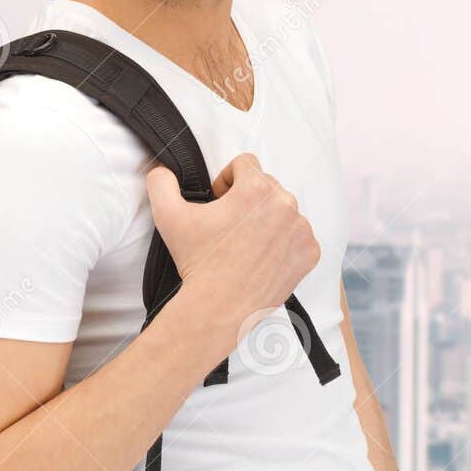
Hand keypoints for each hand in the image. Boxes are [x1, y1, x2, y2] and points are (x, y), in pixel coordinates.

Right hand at [147, 153, 319, 340]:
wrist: (220, 307)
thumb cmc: (199, 262)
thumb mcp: (168, 216)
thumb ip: (161, 182)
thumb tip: (161, 171)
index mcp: (256, 188)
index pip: (245, 163)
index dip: (227, 180)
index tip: (219, 201)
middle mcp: (285, 205)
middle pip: (266, 186)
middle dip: (247, 200)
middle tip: (230, 225)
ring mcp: (301, 230)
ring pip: (284, 211)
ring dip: (267, 220)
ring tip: (246, 243)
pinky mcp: (309, 252)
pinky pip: (298, 236)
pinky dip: (284, 243)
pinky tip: (262, 256)